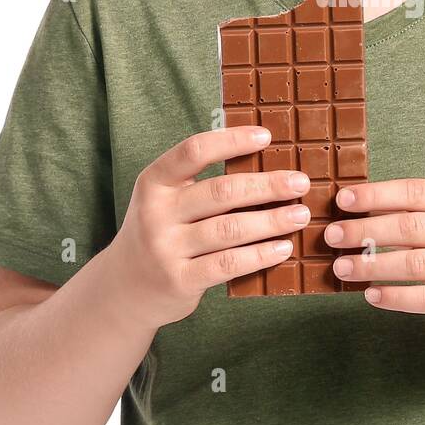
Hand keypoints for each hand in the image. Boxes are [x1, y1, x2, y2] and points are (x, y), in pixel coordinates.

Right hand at [110, 125, 308, 328]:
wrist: (124, 288)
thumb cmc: (160, 232)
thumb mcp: (165, 200)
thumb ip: (200, 183)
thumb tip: (265, 161)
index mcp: (153, 182)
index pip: (194, 151)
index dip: (232, 141)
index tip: (266, 137)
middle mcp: (155, 213)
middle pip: (221, 192)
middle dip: (267, 185)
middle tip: (300, 182)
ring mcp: (165, 248)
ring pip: (230, 229)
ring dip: (272, 221)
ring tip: (301, 215)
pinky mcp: (179, 280)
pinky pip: (228, 264)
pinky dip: (260, 255)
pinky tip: (283, 248)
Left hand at [323, 178, 424, 340]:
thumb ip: (415, 214)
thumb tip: (354, 209)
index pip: (416, 191)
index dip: (377, 194)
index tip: (342, 200)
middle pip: (411, 226)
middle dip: (365, 231)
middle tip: (331, 236)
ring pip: (416, 264)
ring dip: (373, 266)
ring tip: (342, 268)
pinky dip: (396, 298)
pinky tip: (372, 296)